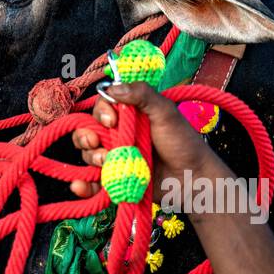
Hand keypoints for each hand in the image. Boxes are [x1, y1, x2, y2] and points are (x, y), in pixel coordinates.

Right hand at [70, 81, 215, 198]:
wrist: (192, 179)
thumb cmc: (183, 142)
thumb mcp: (166, 112)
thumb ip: (142, 94)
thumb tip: (112, 87)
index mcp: (129, 114)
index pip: (102, 107)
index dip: (101, 112)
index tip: (112, 121)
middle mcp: (119, 134)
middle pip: (88, 130)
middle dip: (87, 137)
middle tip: (98, 143)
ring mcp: (116, 157)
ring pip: (88, 154)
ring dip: (91, 158)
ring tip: (106, 163)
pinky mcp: (116, 179)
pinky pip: (92, 181)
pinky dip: (83, 185)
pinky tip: (81, 186)